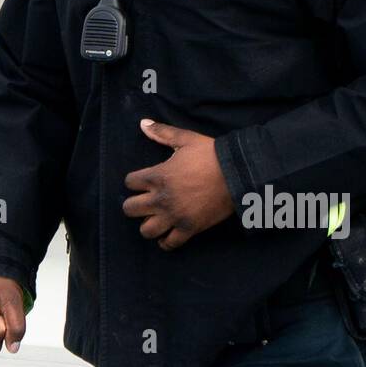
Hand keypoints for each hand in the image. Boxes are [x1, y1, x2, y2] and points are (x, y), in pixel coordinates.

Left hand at [123, 118, 234, 250]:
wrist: (236, 174)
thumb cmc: (210, 154)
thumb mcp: (185, 139)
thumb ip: (162, 133)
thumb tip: (142, 123)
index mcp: (157, 176)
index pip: (129, 183)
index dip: (133, 181)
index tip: (142, 181)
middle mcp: (161, 199)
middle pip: (129, 209)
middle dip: (134, 204)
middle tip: (144, 201)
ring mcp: (174, 216)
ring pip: (146, 230)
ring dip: (147, 224)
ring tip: (155, 218)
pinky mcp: (189, 229)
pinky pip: (169, 243)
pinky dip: (166, 241)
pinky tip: (167, 234)